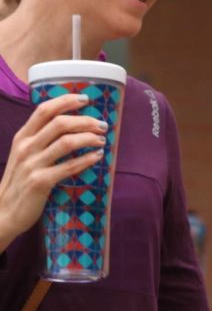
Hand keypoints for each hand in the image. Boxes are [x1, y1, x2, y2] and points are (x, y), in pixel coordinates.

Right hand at [0, 94, 107, 245]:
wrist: (4, 211)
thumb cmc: (20, 181)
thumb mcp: (24, 155)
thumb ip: (40, 140)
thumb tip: (70, 126)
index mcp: (22, 137)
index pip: (44, 110)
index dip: (66, 101)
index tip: (86, 99)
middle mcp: (26, 147)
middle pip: (60, 123)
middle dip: (85, 121)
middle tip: (102, 125)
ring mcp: (32, 164)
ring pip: (67, 142)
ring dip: (89, 138)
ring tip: (102, 140)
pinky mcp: (41, 181)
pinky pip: (69, 167)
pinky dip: (87, 159)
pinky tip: (98, 156)